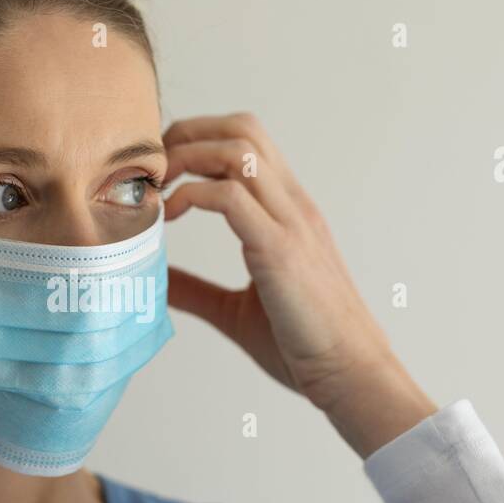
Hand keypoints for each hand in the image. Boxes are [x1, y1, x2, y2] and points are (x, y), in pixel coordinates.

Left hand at [161, 113, 436, 457]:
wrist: (351, 373)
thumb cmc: (303, 345)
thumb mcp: (235, 310)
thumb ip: (195, 290)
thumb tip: (153, 280)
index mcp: (288, 213)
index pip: (246, 142)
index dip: (197, 141)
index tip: (159, 174)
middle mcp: (292, 206)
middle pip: (241, 129)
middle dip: (187, 134)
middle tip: (152, 173)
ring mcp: (291, 223)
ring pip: (238, 150)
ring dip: (187, 157)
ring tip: (158, 191)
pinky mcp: (281, 250)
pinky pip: (230, 196)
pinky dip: (191, 195)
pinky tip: (171, 218)